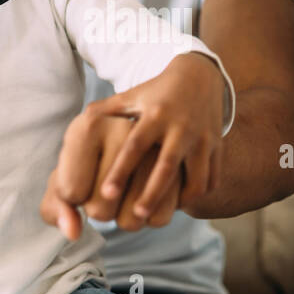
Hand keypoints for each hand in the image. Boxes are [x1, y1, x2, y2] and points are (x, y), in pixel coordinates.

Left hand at [54, 53, 225, 226]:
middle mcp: (180, 127)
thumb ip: (105, 110)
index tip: (107, 194)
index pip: (135, 146)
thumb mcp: (132, 95)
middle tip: (136, 217)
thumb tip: (76, 123)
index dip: (121, 171)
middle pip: (166, 167)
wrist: (201, 76)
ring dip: (179, 200)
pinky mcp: (217, 146)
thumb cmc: (157, 91)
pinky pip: (212, 178)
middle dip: (152, 194)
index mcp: (154, 115)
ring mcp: (202, 139)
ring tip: (161, 214)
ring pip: (196, 179)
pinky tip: (180, 203)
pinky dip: (198, 194)